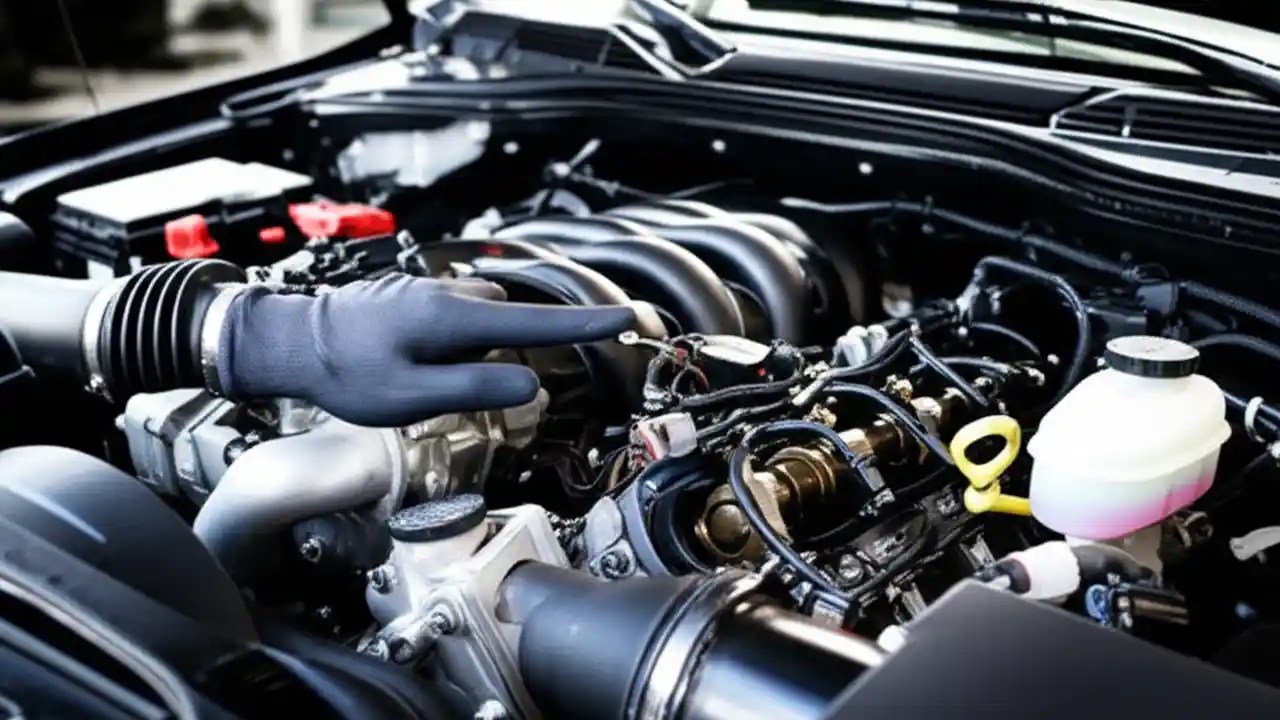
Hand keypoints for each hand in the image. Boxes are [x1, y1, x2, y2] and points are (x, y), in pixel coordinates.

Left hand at [216, 274, 634, 425]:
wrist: (287, 339)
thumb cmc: (344, 372)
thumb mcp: (411, 397)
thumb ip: (474, 390)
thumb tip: (528, 386)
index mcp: (453, 319)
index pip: (534, 325)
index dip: (583, 325)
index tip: (623, 318)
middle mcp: (446, 296)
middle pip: (502, 324)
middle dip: (494, 353)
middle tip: (439, 382)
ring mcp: (426, 291)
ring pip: (474, 319)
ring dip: (467, 347)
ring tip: (414, 374)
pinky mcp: (409, 296)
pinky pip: (447, 315)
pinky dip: (444, 340)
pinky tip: (402, 359)